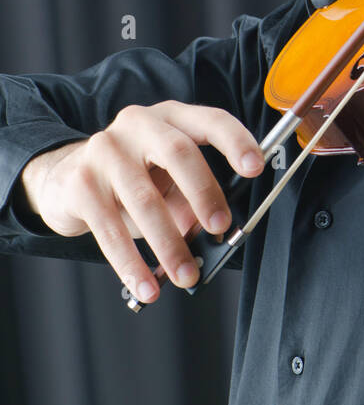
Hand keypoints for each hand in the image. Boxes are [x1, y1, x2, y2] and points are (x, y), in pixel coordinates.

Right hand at [19, 102, 264, 301]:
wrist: (66, 180)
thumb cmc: (133, 181)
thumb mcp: (169, 183)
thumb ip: (194, 201)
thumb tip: (217, 234)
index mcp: (171, 118)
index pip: (210, 120)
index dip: (236, 141)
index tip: (255, 167)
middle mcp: (138, 124)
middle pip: (178, 152)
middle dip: (204, 192)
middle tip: (220, 228)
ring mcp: (104, 150)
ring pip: (144, 199)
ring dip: (169, 244)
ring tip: (185, 275)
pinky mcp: (80, 182)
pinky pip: (109, 229)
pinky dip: (131, 263)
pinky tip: (146, 286)